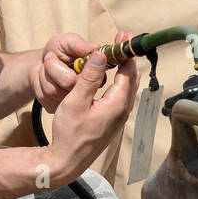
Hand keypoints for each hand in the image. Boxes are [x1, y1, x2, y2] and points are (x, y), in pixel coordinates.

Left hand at [31, 31, 101, 112]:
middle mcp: (86, 92)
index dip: (75, 67)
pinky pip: (45, 97)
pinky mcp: (55, 107)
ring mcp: (69, 103)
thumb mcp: (67, 42)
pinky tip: (45, 79)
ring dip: (46, 75)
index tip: (68, 58)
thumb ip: (80, 45)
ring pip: (53, 90)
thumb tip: (95, 48)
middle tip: (51, 58)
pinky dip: (39, 84)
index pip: (90, 78)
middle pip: (68, 83)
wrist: (42, 64)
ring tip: (48, 67)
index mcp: (95, 75)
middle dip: (55, 67)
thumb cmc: (58, 51)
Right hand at [43, 31, 139, 185]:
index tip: (122, 37)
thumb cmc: (69, 134)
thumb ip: (89, 77)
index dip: (125, 52)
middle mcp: (122, 111)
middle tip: (120, 42)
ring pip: (127, 88)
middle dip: (126, 58)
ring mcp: (119, 118)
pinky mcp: (112, 122)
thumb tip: (100, 55)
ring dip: (123, 71)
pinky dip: (119, 83)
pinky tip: (111, 79)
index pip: (127, 71)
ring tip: (116, 56)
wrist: (66, 161)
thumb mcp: (76, 101)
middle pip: (131, 79)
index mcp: (117, 104)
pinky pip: (121, 97)